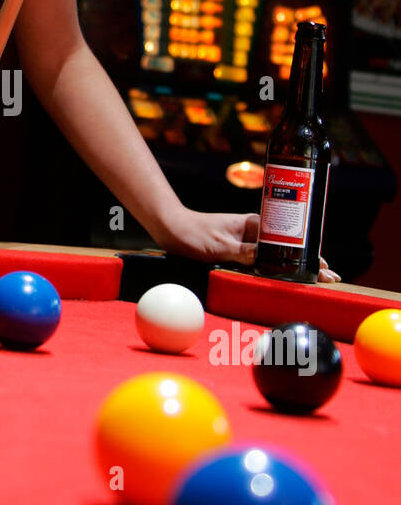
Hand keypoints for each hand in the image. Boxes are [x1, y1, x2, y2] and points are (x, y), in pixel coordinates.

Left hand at [158, 208, 341, 281]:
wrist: (173, 228)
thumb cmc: (194, 234)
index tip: (322, 267)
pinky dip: (281, 269)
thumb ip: (242, 252)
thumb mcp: (219, 246)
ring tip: (320, 279)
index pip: (289, 239)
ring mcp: (250, 242)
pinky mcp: (241, 250)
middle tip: (331, 278)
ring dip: (299, 267)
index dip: (308, 254)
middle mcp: (256, 232)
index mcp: (255, 225)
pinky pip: (266, 261)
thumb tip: (264, 258)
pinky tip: (292, 277)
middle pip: (290, 248)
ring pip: (280, 256)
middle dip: (311, 262)